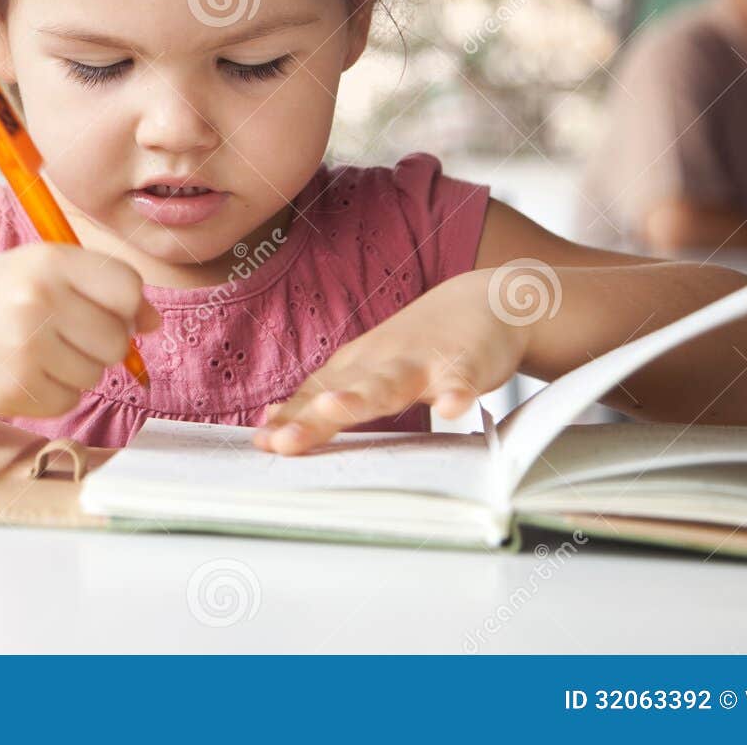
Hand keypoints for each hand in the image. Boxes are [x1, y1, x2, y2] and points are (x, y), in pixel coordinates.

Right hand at [0, 243, 161, 417]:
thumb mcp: (39, 269)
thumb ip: (99, 285)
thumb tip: (153, 323)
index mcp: (48, 261)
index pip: (128, 288)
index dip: (126, 305)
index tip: (106, 308)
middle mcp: (38, 301)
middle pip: (118, 338)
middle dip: (101, 341)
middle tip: (61, 331)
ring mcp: (26, 350)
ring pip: (96, 373)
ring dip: (76, 368)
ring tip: (35, 349)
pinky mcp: (16, 391)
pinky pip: (69, 400)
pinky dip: (53, 392)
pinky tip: (22, 371)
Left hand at [253, 270, 527, 454]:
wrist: (486, 301)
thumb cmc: (418, 345)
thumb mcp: (366, 369)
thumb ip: (324, 395)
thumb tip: (272, 421)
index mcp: (356, 367)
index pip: (313, 395)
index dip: (288, 419)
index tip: (261, 445)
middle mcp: (381, 363)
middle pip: (341, 392)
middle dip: (309, 417)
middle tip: (280, 440)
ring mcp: (424, 363)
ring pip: (391, 383)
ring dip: (363, 397)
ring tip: (335, 409)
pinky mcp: (467, 365)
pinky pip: (462, 382)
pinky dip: (457, 395)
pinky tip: (454, 410)